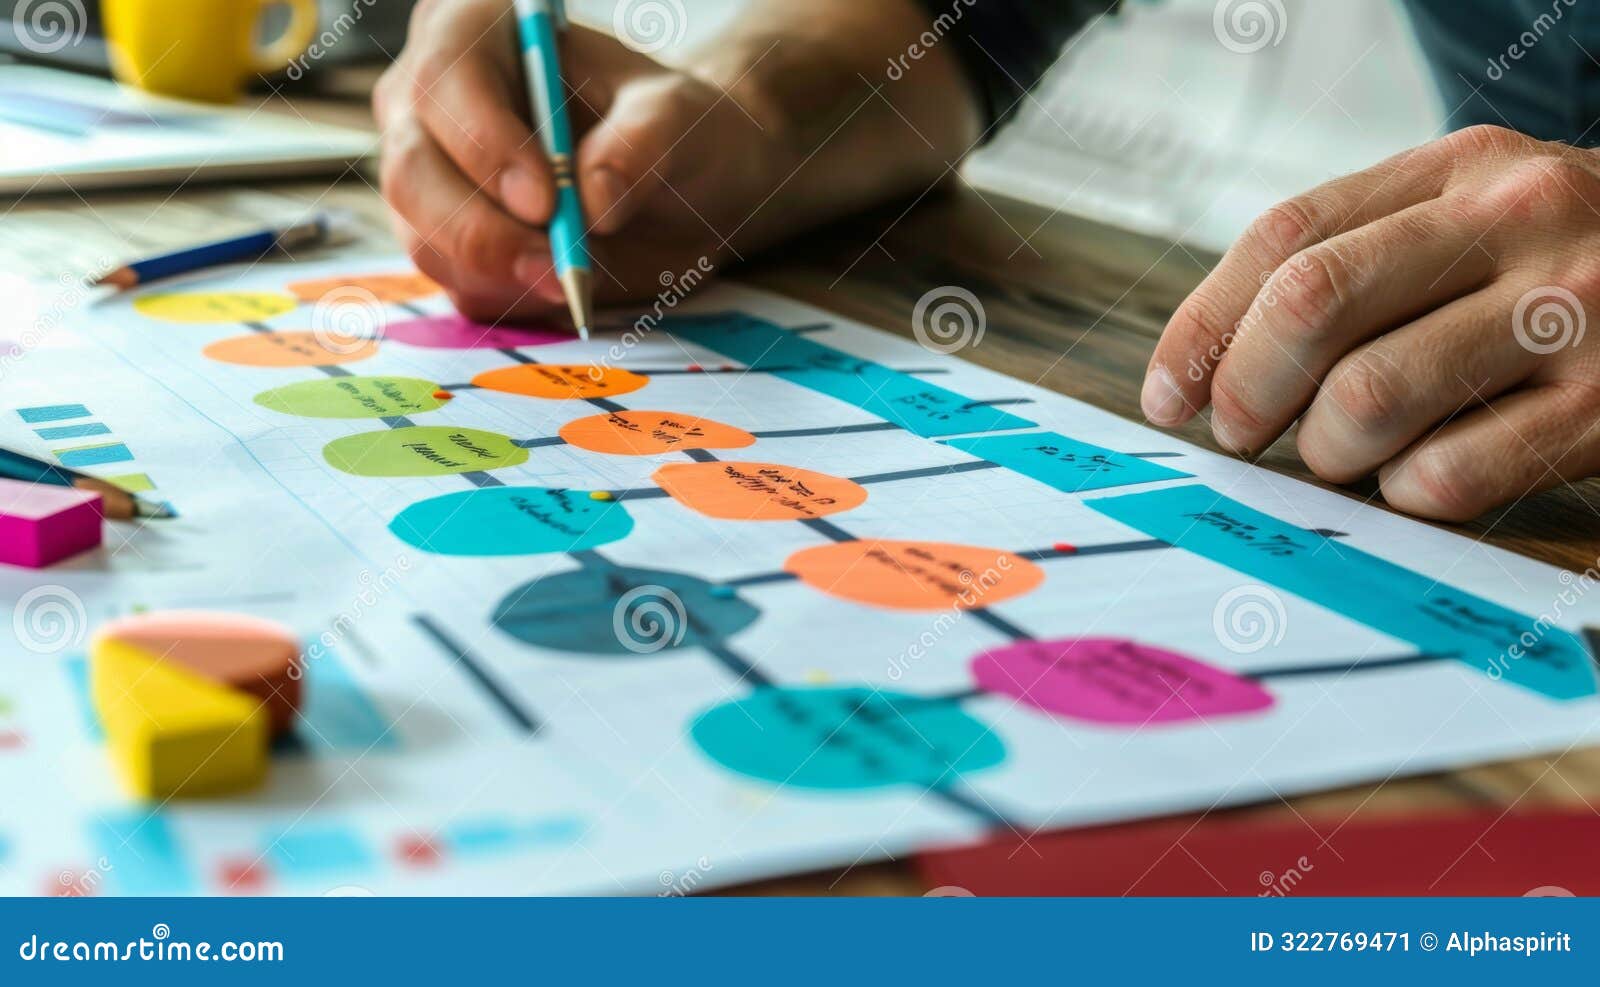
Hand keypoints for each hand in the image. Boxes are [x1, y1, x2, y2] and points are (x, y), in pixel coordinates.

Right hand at [373, 0, 788, 321]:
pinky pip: (456, 282)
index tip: (544, 202)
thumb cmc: (670, 129)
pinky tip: (564, 282)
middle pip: (413, 171)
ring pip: (425, 238)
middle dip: (484, 232)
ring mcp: (429, 177)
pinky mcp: (446, 242)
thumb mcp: (678, 119)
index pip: (445, 79)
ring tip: (575, 278)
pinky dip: (511, 298)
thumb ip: (641, 143)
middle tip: (558, 269)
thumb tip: (593, 197)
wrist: (680, 185)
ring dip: (501, 275)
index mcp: (478, 32)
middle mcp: (432, 102)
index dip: (484, 144)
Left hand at [1142, 125, 1599, 520]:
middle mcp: (1514, 221)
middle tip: (1240, 434)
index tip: (1167, 394)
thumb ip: (1356, 262)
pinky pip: (1448, 475)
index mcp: (1458, 169)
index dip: (1202, 326)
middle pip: (1311, 305)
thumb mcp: (1471, 219)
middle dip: (1246, 390)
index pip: (1285, 238)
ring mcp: (1570, 311)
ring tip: (1345, 456)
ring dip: (1326, 453)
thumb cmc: (1562, 266)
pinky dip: (1406, 494)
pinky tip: (1420, 478)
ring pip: (1367, 399)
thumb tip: (1205, 370)